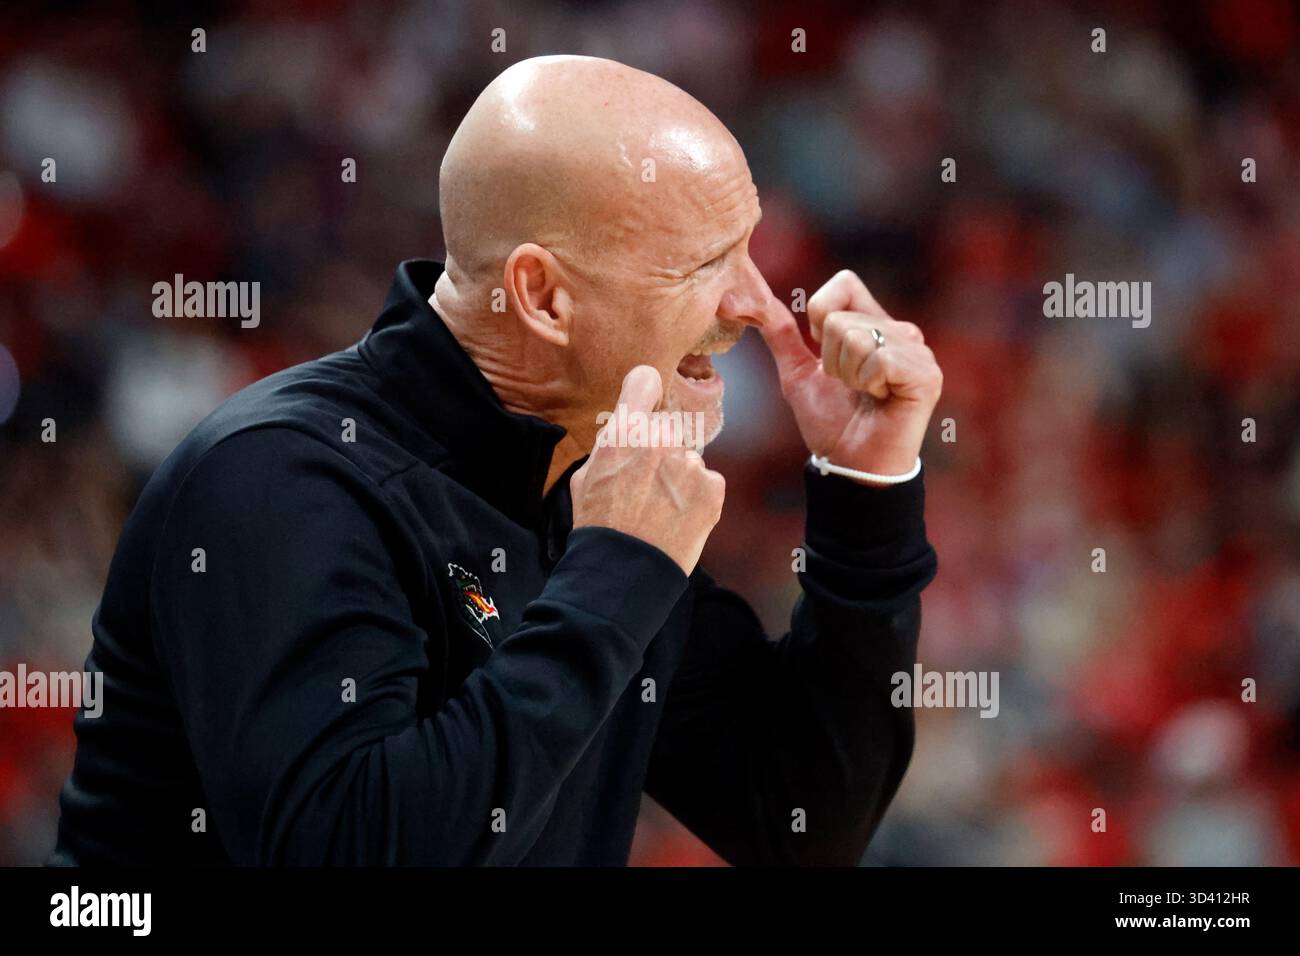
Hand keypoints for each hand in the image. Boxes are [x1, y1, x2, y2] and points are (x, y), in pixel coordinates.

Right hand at [570, 365, 725, 575]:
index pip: (645, 379)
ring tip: (660, 508)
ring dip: (679, 476)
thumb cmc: (600, 524)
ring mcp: (690, 463)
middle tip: (646, 483)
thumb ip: (610, 443)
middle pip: (667, 428)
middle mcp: (660, 439)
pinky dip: (697, 496)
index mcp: (625, 431)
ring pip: (688, 458)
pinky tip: (678, 517)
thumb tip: (623, 427)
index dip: (644, 391)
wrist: (625, 569)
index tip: (646, 400)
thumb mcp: (586, 475)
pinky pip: (707, 481)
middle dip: (660, 448)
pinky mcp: (713, 487)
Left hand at [760, 270, 942, 483]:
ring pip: (857, 338)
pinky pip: (880, 359)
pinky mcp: (926, 374)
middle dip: (830, 360)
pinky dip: (868, 384)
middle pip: (840, 318)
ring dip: (848, 376)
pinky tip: (881, 400)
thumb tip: (752, 302)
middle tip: (849, 387)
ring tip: (865, 396)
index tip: (823, 353)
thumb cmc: (831, 424)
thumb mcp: (798, 374)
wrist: (850, 465)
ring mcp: (917, 352)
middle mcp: (901, 332)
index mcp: (874, 325)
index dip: (820, 315)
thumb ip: (780, 336)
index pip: (844, 283)